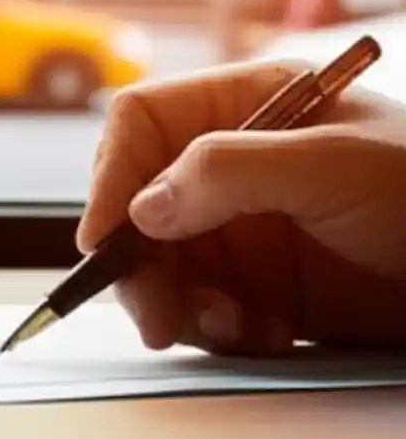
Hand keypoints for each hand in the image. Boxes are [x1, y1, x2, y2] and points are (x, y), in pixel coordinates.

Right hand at [79, 61, 405, 354]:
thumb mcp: (333, 165)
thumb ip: (229, 171)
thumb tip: (142, 208)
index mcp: (246, 106)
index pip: (142, 123)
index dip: (110, 174)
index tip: (105, 236)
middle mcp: (231, 164)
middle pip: (137, 204)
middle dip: (140, 262)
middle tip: (156, 314)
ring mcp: (242, 226)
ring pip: (160, 263)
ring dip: (179, 303)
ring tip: (233, 327)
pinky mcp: (259, 284)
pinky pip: (200, 306)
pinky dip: (218, 328)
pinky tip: (267, 332)